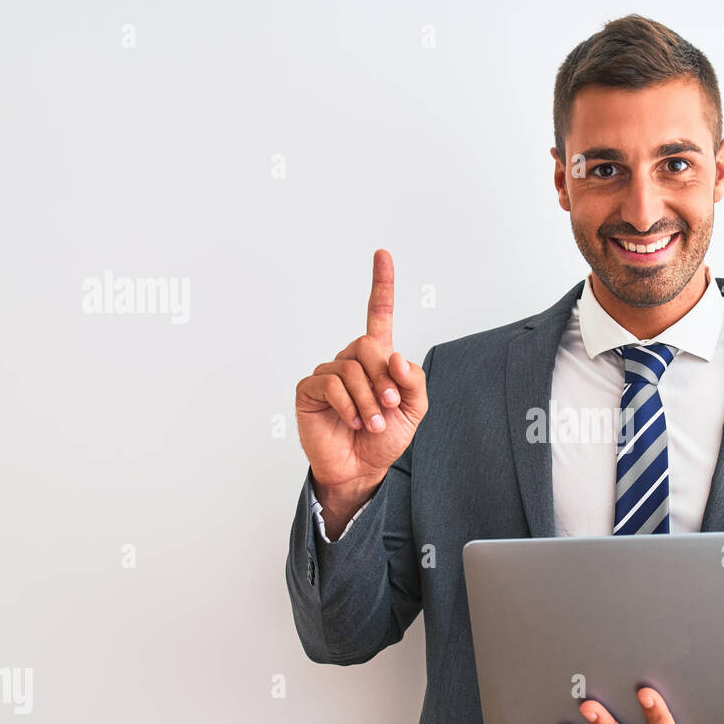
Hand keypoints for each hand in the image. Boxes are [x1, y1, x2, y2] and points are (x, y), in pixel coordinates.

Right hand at [295, 249, 427, 504]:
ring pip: (350, 368)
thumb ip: (413, 381)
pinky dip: (347, 405)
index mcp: (377, 360)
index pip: (378, 314)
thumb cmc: (385, 438)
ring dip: (368, 401)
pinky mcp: (310, 390)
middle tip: (388, 406)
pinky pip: (330, 384)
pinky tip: (352, 421)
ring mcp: (328, 374)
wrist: (361, 469)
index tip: (382, 254)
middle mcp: (351, 361)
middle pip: (367, 345)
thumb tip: (396, 358)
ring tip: (371, 424)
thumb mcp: (414, 410)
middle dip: (383, 379)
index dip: (381, 284)